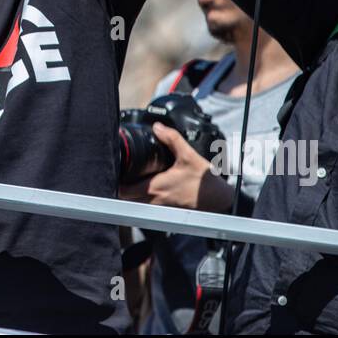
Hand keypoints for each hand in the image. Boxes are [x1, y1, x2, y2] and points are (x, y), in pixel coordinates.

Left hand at [118, 124, 233, 212]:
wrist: (220, 201)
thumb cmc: (204, 183)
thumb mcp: (188, 155)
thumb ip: (172, 139)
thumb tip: (157, 127)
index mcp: (155, 188)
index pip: (123, 190)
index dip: (117, 180)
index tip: (118, 169)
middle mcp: (154, 200)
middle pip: (126, 198)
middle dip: (122, 185)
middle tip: (123, 171)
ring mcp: (160, 207)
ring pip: (136, 202)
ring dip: (132, 192)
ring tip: (133, 177)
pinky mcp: (167, 210)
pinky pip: (148, 205)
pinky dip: (143, 197)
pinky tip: (149, 185)